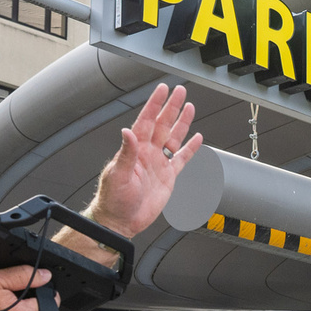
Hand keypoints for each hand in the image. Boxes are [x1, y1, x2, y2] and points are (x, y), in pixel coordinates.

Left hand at [84, 84, 203, 243]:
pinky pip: (181, 159)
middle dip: (171, 107)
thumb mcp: (118, 175)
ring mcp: (158, 163)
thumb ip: (125, 153)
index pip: (146, 121)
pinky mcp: (168, 177)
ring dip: (182, 123)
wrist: (121, 221)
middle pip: (163, 124)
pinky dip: (190, 148)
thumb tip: (127, 132)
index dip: (154, 104)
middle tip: (180, 91)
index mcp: (135, 149)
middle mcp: (148, 153)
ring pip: (173, 138)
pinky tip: (197, 138)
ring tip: (190, 107)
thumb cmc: (113, 200)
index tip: (162, 90)